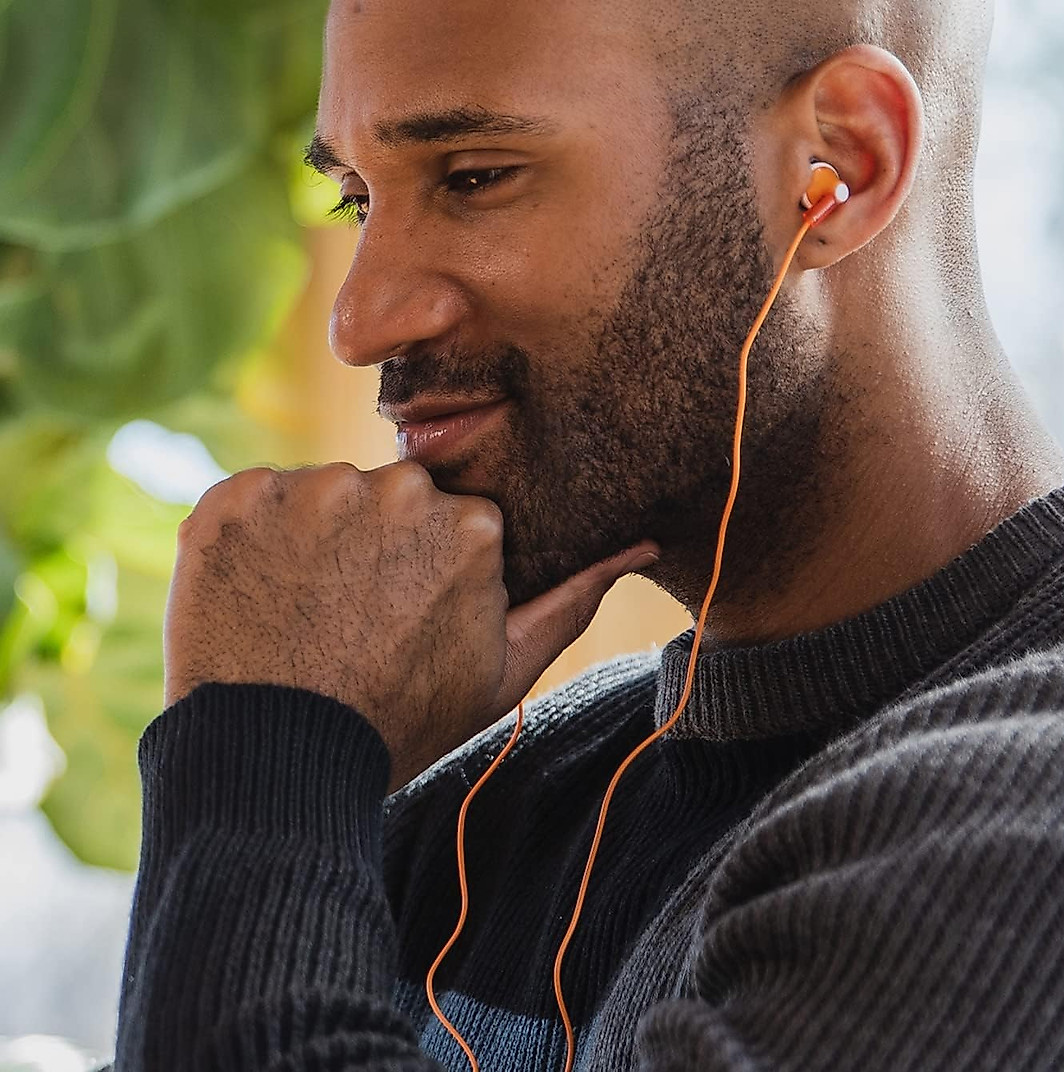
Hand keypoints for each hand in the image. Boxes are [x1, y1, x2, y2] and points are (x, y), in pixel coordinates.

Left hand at [164, 461, 656, 790]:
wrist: (276, 761)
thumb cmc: (402, 720)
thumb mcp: (504, 669)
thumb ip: (573, 597)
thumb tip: (641, 540)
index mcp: (471, 524)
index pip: (449, 518)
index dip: (425, 567)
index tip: (401, 613)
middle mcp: (397, 488)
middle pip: (389, 496)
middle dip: (375, 540)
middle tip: (350, 614)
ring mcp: (311, 490)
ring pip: (323, 493)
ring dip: (313, 536)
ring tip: (301, 610)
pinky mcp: (234, 498)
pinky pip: (253, 497)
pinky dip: (252, 536)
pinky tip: (256, 595)